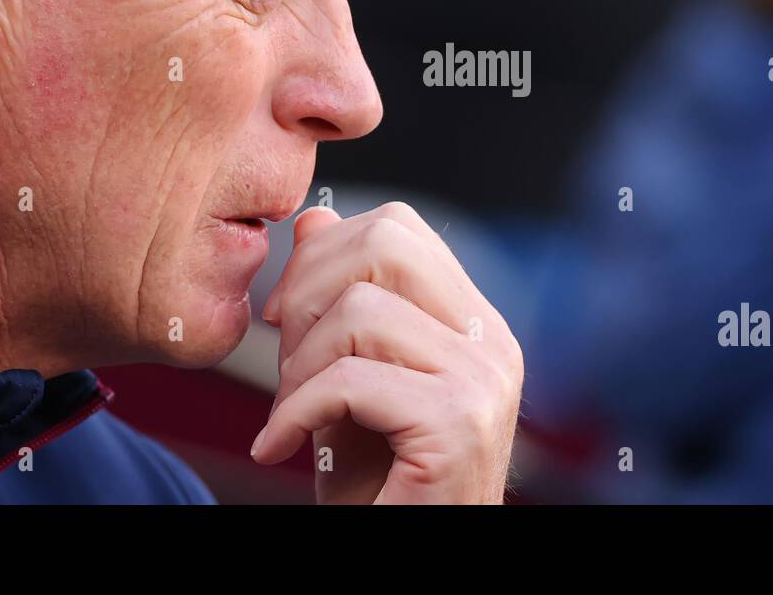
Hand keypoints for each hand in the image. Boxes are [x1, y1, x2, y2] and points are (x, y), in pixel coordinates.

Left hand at [250, 202, 522, 503]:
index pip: (397, 227)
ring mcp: (484, 382)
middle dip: (307, 296)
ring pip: (361, 313)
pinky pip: (350, 382)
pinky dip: (294, 414)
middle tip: (284, 363)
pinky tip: (280, 447)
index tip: (286, 318)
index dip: (323, 257)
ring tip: (290, 416)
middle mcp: (492, 341)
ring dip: (298, 368)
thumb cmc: (377, 484)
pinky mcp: (458, 426)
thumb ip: (337, 300)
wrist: (409, 555)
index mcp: (473, 321)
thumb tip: (314, 219)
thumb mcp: (347, 378)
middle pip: (384, 246)